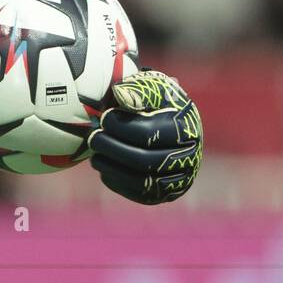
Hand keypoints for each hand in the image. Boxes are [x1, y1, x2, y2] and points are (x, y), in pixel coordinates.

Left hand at [87, 69, 202, 204]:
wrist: (170, 122)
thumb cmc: (155, 102)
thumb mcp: (150, 88)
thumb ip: (136, 90)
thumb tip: (119, 95)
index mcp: (186, 129)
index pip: (149, 134)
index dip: (121, 127)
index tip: (104, 118)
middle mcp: (189, 156)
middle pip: (145, 161)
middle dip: (112, 149)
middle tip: (93, 138)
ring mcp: (180, 178)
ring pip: (143, 182)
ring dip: (112, 169)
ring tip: (94, 156)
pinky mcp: (167, 193)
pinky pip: (141, 195)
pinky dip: (119, 183)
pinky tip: (104, 170)